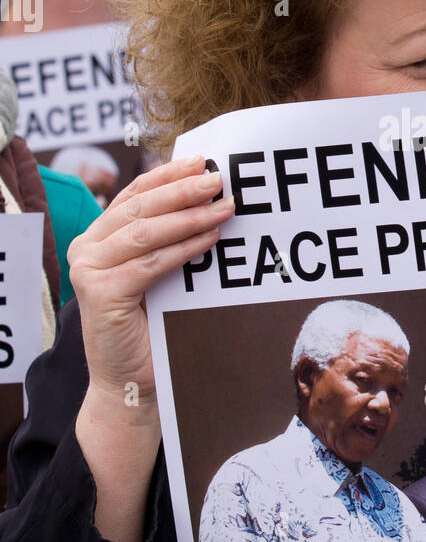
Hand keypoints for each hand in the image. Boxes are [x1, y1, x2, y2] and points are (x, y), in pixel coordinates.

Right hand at [68, 154, 234, 409]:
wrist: (132, 381)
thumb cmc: (152, 326)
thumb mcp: (159, 272)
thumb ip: (168, 238)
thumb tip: (209, 197)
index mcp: (97, 237)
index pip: (134, 195)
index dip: (166, 176)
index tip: (200, 161)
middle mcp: (86, 248)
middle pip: (140, 208)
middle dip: (182, 190)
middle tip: (217, 178)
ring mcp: (88, 269)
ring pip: (146, 232)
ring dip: (190, 217)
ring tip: (224, 206)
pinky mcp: (100, 292)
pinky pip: (150, 263)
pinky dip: (183, 248)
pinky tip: (210, 239)